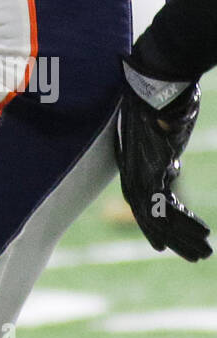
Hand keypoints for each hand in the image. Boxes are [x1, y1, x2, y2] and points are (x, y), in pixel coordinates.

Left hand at [115, 61, 210, 261]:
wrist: (154, 80)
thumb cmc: (159, 98)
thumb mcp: (160, 127)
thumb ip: (164, 146)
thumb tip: (170, 159)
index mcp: (132, 163)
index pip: (139, 203)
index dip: (149, 226)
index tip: (159, 244)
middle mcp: (133, 172)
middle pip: (148, 217)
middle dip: (172, 239)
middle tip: (195, 257)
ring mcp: (141, 172)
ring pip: (159, 219)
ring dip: (183, 238)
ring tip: (204, 254)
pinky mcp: (153, 170)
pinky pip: (166, 208)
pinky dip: (186, 223)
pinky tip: (206, 233)